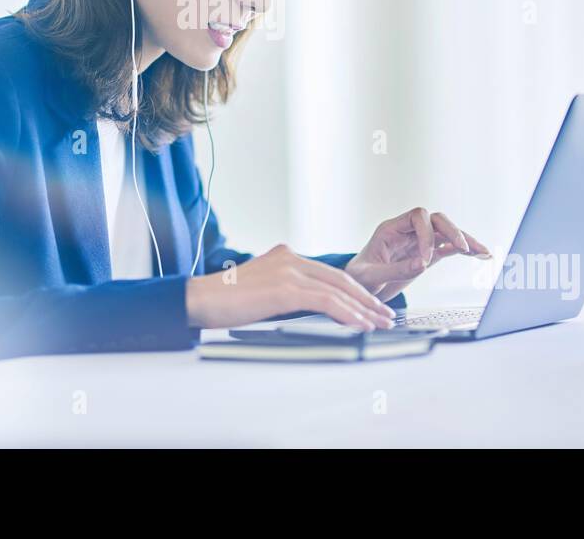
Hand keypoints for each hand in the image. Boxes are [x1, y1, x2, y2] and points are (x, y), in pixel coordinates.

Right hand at [186, 244, 396, 330]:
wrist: (199, 299)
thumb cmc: (224, 302)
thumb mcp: (262, 292)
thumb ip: (286, 293)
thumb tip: (311, 311)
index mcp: (286, 257)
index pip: (329, 274)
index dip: (354, 291)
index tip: (371, 305)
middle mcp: (290, 258)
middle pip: (340, 279)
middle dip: (366, 299)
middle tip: (385, 314)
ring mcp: (288, 271)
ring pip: (337, 290)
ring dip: (363, 309)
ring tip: (380, 324)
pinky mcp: (285, 288)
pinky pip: (326, 302)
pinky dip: (347, 314)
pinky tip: (360, 326)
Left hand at [345, 207, 491, 301]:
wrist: (358, 288)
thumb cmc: (359, 278)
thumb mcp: (371, 276)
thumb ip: (395, 269)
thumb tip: (423, 263)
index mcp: (391, 229)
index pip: (417, 217)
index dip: (426, 234)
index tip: (425, 259)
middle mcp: (407, 232)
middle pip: (436, 220)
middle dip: (452, 231)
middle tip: (463, 248)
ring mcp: (419, 243)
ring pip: (446, 233)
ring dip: (465, 240)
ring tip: (483, 252)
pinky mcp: (427, 256)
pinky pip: (448, 248)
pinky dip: (464, 251)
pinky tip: (480, 256)